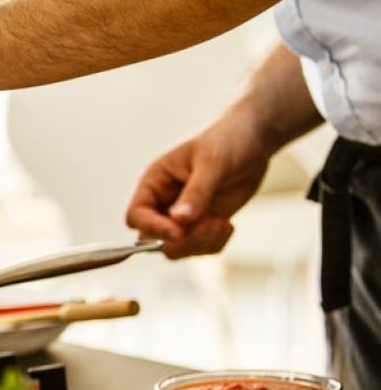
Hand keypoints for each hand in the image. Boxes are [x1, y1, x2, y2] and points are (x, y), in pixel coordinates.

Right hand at [126, 114, 272, 258]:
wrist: (254, 141)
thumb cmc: (227, 140)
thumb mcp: (212, 162)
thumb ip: (196, 192)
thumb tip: (179, 220)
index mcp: (155, 182)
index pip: (136, 214)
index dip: (152, 227)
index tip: (178, 232)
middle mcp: (163, 202)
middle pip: (152, 239)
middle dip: (181, 240)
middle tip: (211, 225)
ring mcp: (182, 217)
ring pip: (175, 248)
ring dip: (199, 243)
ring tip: (223, 224)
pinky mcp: (202, 225)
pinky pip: (199, 249)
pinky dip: (214, 244)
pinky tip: (227, 226)